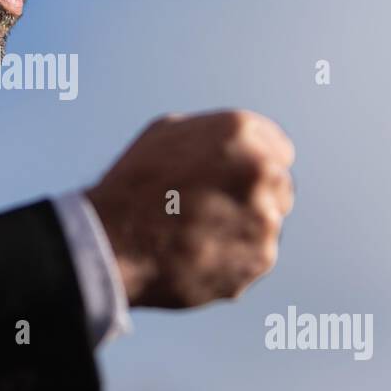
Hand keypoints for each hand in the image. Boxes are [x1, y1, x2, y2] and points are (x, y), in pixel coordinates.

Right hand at [85, 110, 294, 307]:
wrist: (112, 242)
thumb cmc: (132, 185)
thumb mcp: (166, 134)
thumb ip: (214, 135)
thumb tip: (238, 146)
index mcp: (241, 131)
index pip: (278, 151)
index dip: (252, 166)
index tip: (232, 181)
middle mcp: (261, 170)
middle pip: (278, 187)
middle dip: (252, 197)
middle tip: (212, 210)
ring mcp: (264, 217)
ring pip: (267, 224)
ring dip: (242, 229)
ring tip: (198, 234)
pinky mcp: (260, 259)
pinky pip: (255, 258)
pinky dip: (233, 259)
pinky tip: (199, 255)